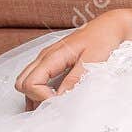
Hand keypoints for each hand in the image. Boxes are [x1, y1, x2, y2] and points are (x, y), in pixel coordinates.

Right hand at [14, 11, 131, 109]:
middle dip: (35, 97)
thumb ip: (75, 80)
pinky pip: (35, 79)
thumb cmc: (103, 40)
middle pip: (21, 83)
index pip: (30, 83)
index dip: (42, 97)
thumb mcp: (92, 61)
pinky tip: (54, 99)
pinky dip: (39, 91)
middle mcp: (45, 57)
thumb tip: (61, 99)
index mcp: (53, 56)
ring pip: (25, 81)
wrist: (109, 27)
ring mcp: (46, 59)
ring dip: (35, 95)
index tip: (60, 103)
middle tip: (56, 105)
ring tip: (55, 105)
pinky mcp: (51, 62)